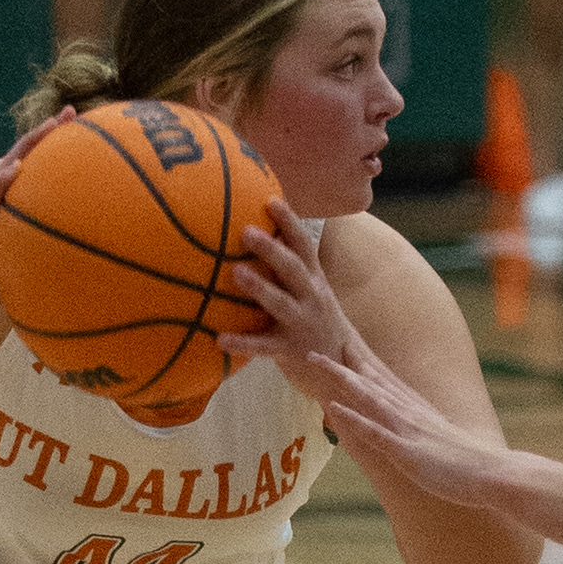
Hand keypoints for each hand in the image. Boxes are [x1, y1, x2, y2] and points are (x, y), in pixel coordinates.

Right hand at [0, 106, 74, 369]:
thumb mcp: (35, 269)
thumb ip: (59, 262)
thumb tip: (103, 270)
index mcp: (18, 206)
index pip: (42, 170)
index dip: (61, 149)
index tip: (89, 129)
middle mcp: (4, 199)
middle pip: (27, 157)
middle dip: (48, 132)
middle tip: (72, 112)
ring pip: (9, 167)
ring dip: (28, 145)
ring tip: (48, 127)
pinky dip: (2, 182)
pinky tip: (15, 168)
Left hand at [216, 200, 379, 401]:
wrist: (342, 364)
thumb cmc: (314, 317)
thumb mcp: (310, 288)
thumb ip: (288, 265)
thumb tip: (255, 229)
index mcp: (314, 279)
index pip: (303, 245)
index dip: (289, 222)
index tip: (271, 199)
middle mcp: (312, 297)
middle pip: (292, 269)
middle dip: (271, 249)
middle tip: (245, 231)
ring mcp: (303, 324)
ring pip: (281, 303)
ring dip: (260, 288)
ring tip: (236, 273)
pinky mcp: (291, 350)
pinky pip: (264, 346)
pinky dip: (243, 343)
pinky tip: (220, 339)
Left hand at [309, 348, 508, 508]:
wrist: (496, 474)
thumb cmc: (469, 462)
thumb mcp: (438, 439)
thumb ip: (418, 430)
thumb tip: (408, 427)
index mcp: (416, 409)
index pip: (382, 379)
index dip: (358, 362)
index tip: (337, 344)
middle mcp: (409, 412)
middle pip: (370, 380)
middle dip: (341, 363)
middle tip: (312, 347)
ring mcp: (408, 430)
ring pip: (368, 397)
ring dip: (341, 379)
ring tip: (317, 362)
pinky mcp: (408, 452)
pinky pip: (375, 433)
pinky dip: (353, 419)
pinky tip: (334, 408)